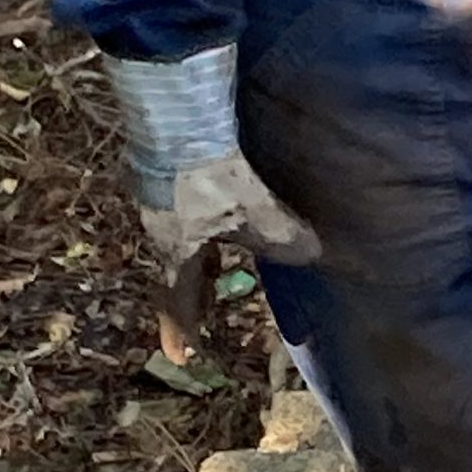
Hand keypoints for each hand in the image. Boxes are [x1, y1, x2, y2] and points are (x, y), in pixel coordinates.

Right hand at [138, 155, 316, 367]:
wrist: (175, 115)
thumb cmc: (210, 175)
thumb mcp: (256, 214)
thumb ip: (285, 238)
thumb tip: (312, 254)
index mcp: (176, 249)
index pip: (178, 300)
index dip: (183, 330)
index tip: (182, 356)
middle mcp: (161, 228)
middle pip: (177, 268)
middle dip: (193, 289)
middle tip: (202, 306)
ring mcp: (159, 197)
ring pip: (182, 236)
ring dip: (199, 252)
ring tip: (216, 257)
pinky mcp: (166, 169)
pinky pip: (186, 207)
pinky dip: (203, 220)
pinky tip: (216, 207)